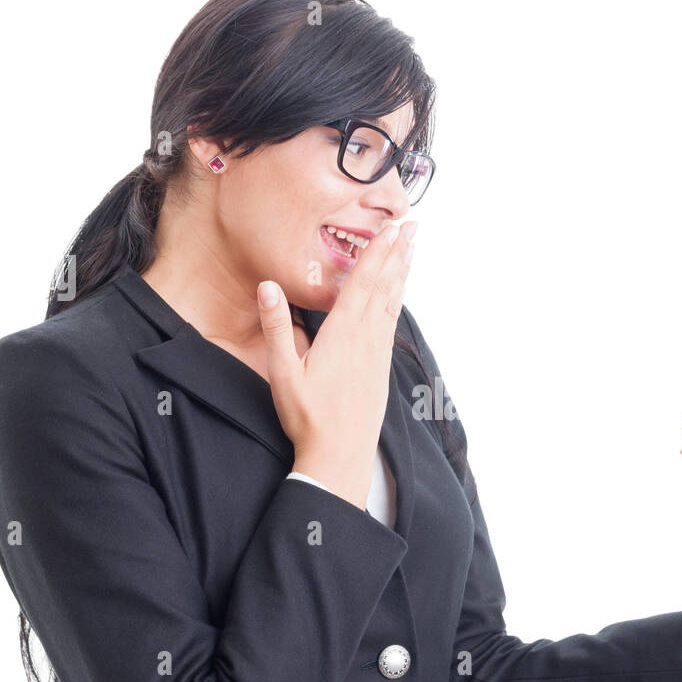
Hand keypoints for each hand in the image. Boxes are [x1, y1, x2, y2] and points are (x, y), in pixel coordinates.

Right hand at [257, 219, 416, 508]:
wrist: (339, 456)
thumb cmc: (309, 418)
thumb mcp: (284, 373)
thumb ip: (277, 328)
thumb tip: (268, 287)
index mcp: (343, 334)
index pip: (363, 282)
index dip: (377, 252)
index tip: (391, 227)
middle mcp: (366, 338)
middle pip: (385, 286)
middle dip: (398, 253)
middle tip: (413, 225)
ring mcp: (377, 353)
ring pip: (392, 303)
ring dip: (402, 273)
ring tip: (412, 250)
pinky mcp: (380, 368)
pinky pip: (391, 324)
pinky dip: (397, 302)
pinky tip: (398, 297)